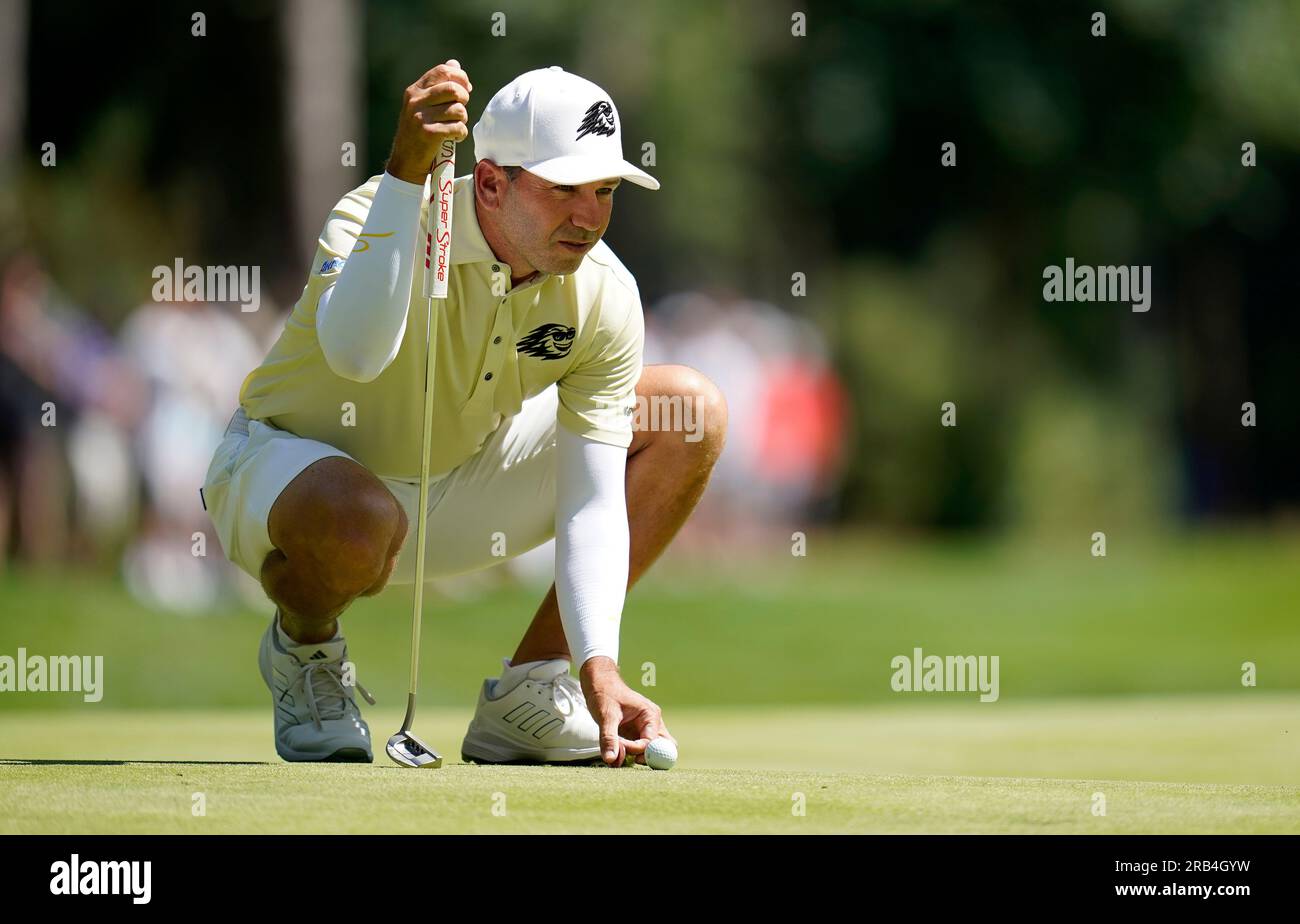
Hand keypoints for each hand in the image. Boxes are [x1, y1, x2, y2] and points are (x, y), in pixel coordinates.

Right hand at [386, 60, 471, 184]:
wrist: (406, 162)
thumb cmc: (418, 132)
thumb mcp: (423, 106)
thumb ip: (438, 86)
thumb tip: (455, 64)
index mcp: (414, 91)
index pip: (442, 71)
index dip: (460, 77)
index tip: (466, 88)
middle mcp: (415, 101)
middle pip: (453, 89)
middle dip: (464, 99)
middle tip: (461, 110)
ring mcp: (421, 117)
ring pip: (459, 110)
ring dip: (463, 120)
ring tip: (455, 126)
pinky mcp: (429, 134)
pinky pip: (458, 128)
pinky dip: (461, 134)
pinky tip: (454, 137)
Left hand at [579, 656, 674, 766]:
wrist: (599, 685)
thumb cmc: (605, 694)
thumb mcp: (606, 715)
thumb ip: (609, 738)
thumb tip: (611, 759)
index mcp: (650, 715)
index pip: (651, 741)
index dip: (635, 749)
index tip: (618, 746)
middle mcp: (653, 723)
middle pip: (664, 748)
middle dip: (648, 757)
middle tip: (629, 758)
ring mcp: (646, 730)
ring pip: (653, 751)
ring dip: (637, 756)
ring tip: (617, 750)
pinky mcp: (637, 735)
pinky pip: (640, 751)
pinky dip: (629, 755)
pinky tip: (614, 750)